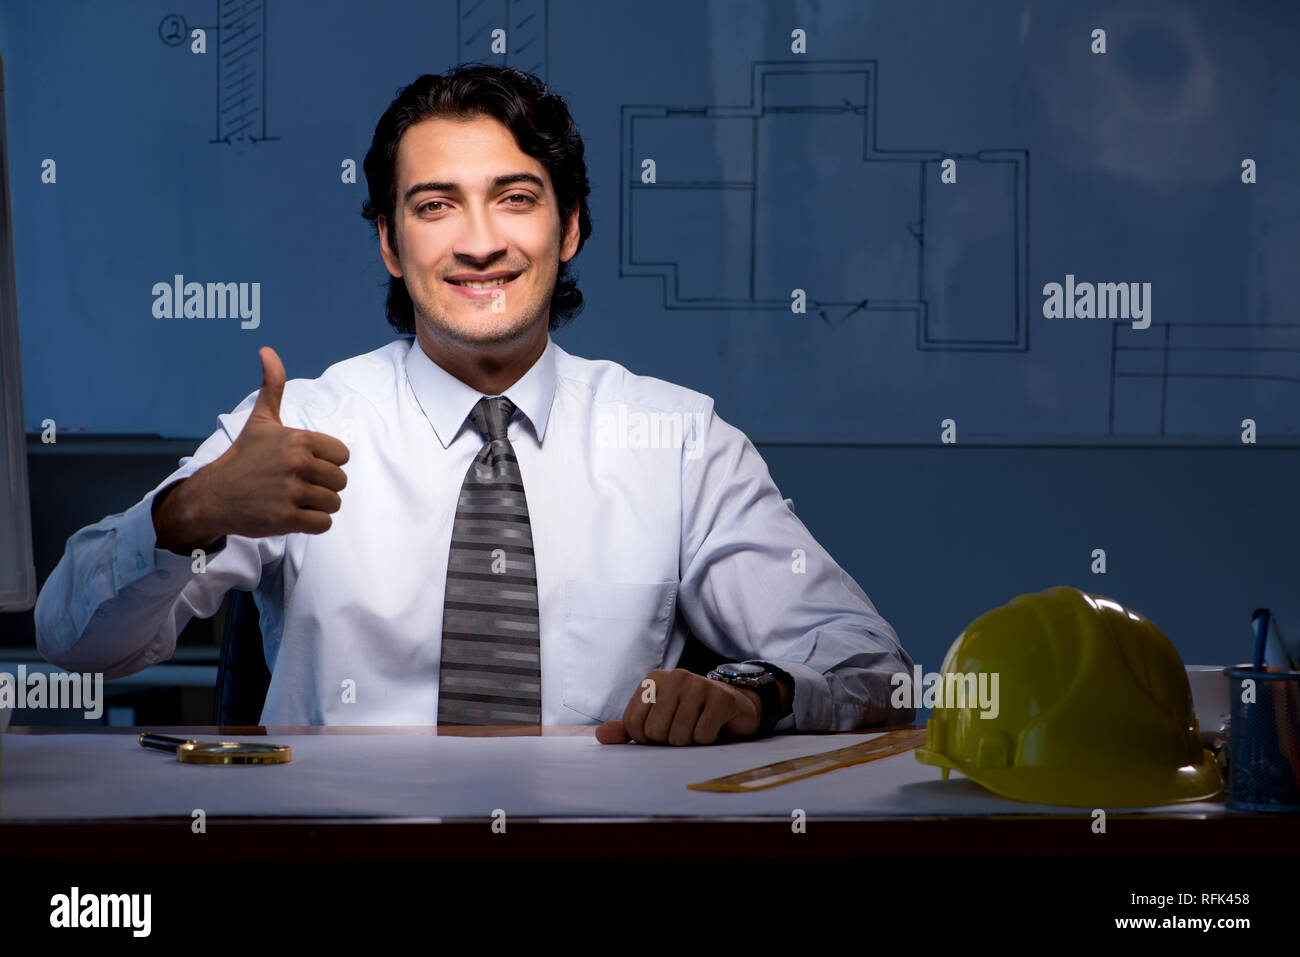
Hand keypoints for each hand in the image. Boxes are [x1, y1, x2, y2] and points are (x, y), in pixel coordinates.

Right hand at [156, 347, 349, 547]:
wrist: (213, 495)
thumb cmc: (243, 457)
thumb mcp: (261, 420)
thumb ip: (273, 386)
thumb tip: (267, 350)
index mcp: (298, 440)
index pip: (342, 455)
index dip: (327, 462)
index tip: (304, 464)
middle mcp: (297, 464)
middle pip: (340, 481)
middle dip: (323, 485)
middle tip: (297, 484)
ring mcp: (292, 492)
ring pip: (334, 503)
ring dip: (318, 506)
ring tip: (295, 499)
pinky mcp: (287, 518)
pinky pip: (324, 524)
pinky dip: (313, 523)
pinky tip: (294, 514)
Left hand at [595, 668, 762, 744]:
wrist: (733, 705)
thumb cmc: (688, 714)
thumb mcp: (656, 718)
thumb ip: (628, 727)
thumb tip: (600, 736)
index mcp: (654, 679)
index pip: (633, 723)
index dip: (645, 738)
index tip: (661, 730)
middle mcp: (675, 677)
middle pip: (656, 731)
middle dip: (668, 740)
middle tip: (682, 728)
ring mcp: (700, 685)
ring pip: (679, 736)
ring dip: (688, 741)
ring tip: (696, 727)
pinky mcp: (721, 699)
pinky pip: (702, 736)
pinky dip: (706, 741)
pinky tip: (712, 726)